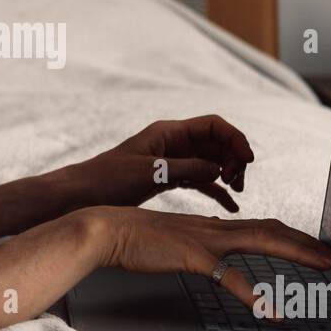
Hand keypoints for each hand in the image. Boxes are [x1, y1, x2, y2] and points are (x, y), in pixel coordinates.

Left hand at [62, 114, 254, 215]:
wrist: (82, 195)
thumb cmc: (109, 179)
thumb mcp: (150, 173)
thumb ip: (186, 169)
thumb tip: (219, 169)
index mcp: (169, 132)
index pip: (213, 125)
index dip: (235, 139)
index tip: (248, 160)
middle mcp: (174, 143)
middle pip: (216, 143)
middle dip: (234, 158)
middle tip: (239, 180)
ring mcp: (172, 161)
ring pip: (211, 162)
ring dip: (228, 173)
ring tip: (238, 191)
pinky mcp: (168, 179)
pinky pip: (200, 180)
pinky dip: (216, 189)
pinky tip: (230, 204)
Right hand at [80, 206, 330, 313]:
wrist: (106, 231)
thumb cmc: (133, 240)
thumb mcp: (172, 243)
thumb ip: (194, 247)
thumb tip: (209, 256)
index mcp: (211, 227)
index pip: (262, 226)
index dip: (291, 236)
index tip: (313, 248)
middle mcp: (215, 228)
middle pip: (273, 230)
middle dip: (307, 243)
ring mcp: (206, 239)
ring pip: (263, 240)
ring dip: (298, 253)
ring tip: (325, 267)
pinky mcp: (193, 255)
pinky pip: (230, 278)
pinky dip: (253, 296)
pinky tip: (269, 312)